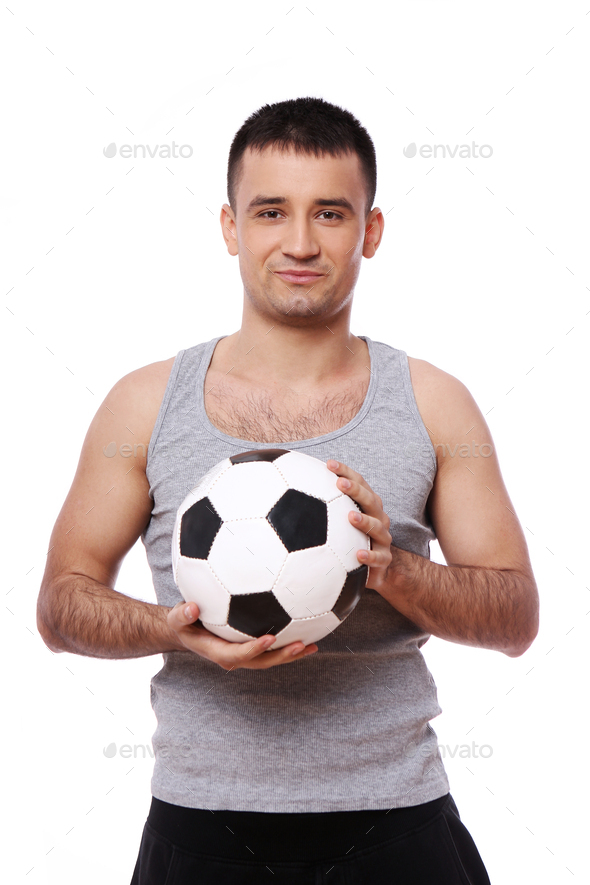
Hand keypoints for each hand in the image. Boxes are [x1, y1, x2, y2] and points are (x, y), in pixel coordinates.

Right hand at [167, 602, 317, 669]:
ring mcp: (244, 654)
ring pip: (270, 659)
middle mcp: (234, 656)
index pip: (239, 654)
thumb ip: (182, 614)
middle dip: (282, 656)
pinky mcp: (251, 647)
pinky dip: (288, 645)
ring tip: (312, 645)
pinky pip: (271, 650)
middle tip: (301, 645)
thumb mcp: (176, 618)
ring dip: (290, 654)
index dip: (254, 649)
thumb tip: (192, 608)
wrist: (186, 630)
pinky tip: (306, 634)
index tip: (270, 638)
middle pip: (261, 661)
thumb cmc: (183, 622)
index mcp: (218, 652)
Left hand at [327, 459, 392, 591]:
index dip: (346, 472)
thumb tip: (289, 487)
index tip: (329, 464)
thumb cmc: (351, 539)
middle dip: (356, 490)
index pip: (359, 483)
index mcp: (368, 505)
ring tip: (351, 516)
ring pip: (377, 527)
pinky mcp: (384, 558)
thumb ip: (320, 505)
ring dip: (365, 521)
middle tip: (340, 483)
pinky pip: (379, 557)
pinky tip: (358, 554)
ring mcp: (383, 538)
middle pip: (370, 500)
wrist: (374, 568)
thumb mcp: (337, 522)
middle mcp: (378, 518)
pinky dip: (370, 555)